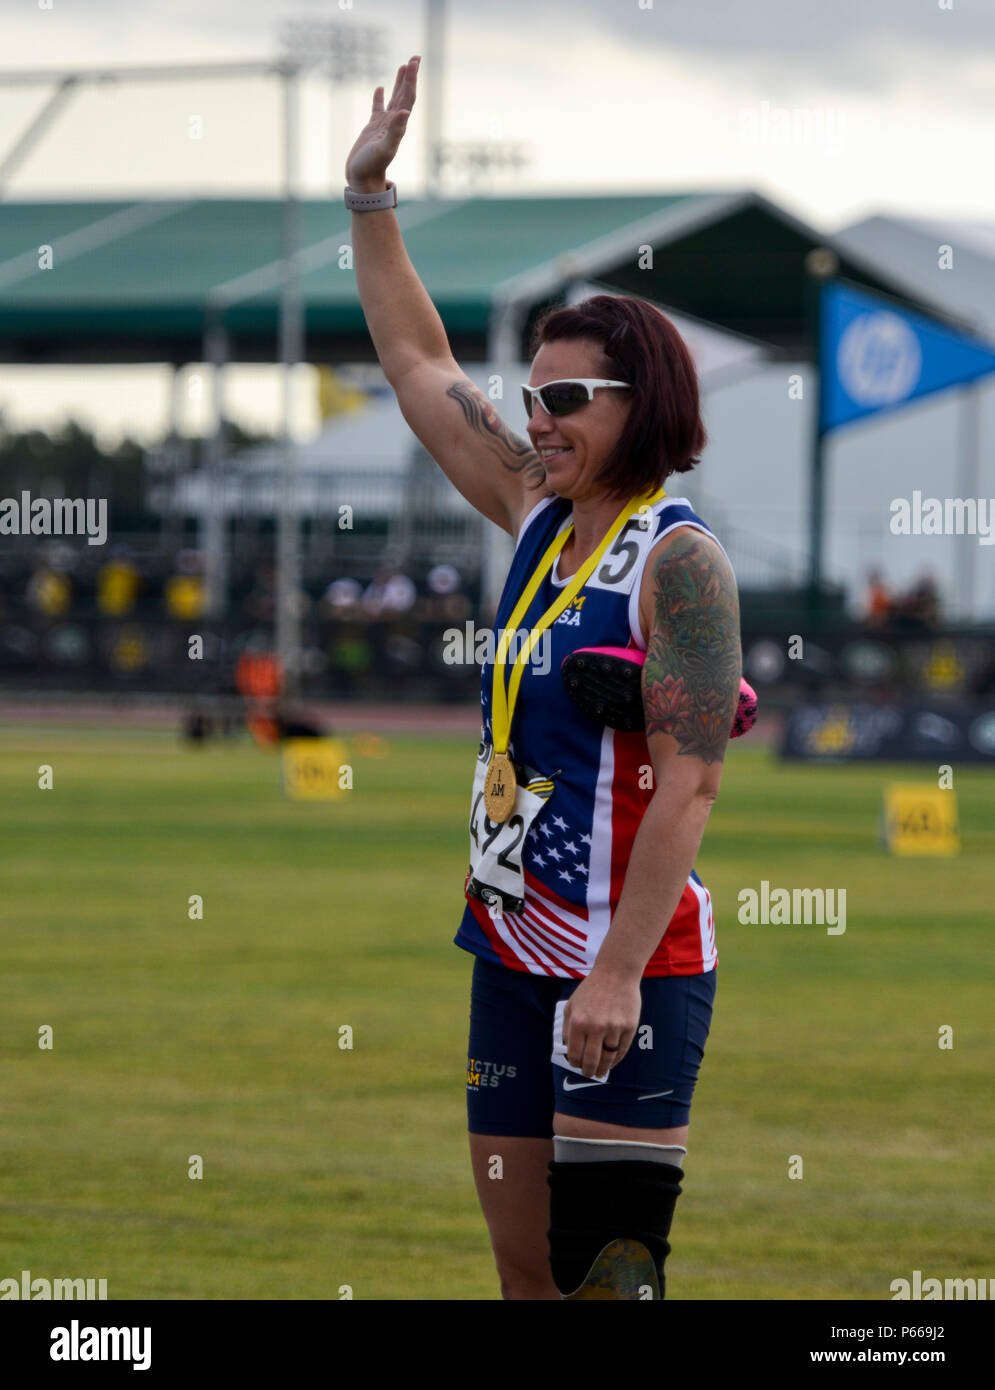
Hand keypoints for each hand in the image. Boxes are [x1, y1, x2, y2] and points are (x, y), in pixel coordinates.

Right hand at [345, 54, 419, 189]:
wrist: (363, 180)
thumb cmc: (372, 167)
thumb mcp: (384, 148)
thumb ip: (395, 131)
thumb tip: (405, 113)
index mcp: (398, 125)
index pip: (408, 97)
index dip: (412, 80)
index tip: (414, 62)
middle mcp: (393, 123)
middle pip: (404, 94)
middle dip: (410, 76)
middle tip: (414, 58)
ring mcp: (383, 125)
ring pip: (394, 99)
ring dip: (399, 83)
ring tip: (403, 66)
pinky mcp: (372, 129)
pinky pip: (377, 108)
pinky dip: (380, 97)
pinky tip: (380, 88)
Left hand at [563, 970, 641, 1078]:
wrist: (616, 973)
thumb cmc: (591, 989)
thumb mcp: (571, 1005)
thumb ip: (566, 1028)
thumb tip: (568, 1050)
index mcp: (578, 1022)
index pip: (575, 1054)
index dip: (575, 1064)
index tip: (577, 1066)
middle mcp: (595, 1027)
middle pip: (591, 1061)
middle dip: (589, 1071)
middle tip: (589, 1074)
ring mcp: (614, 1028)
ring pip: (608, 1058)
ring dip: (603, 1069)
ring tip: (601, 1072)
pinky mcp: (629, 1027)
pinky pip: (622, 1050)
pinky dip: (616, 1060)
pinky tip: (612, 1062)